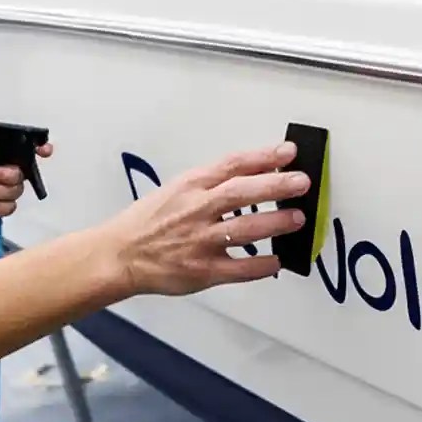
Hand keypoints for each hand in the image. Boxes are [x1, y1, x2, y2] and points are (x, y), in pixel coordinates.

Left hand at [0, 139, 54, 217]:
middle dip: (6, 177)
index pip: (28, 147)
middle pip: (24, 174)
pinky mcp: (0, 204)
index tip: (43, 151)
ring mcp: (5, 187)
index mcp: (1, 151)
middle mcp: (8, 167)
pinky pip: (10, 208)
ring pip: (17, 193)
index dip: (41, 149)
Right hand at [100, 141, 309, 296]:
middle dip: (275, 186)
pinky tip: (278, 261)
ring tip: (297, 219)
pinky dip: (261, 266)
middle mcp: (197, 210)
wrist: (119, 254)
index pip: (232, 165)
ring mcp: (200, 241)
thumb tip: (260, 172)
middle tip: (302, 182)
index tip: (288, 152)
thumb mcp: (178, 189)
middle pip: (241, 193)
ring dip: (275, 223)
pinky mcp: (202, 270)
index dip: (263, 156)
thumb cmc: (150, 221)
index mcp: (191, 186)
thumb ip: (214, 183)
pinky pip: (239, 269)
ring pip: (245, 229)